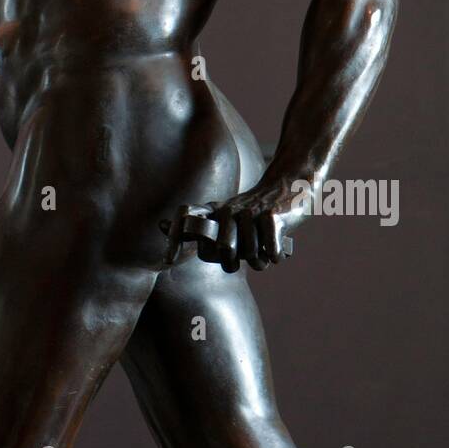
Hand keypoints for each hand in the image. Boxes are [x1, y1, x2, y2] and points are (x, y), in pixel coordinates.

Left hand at [162, 180, 305, 272]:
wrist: (289, 185)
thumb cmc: (255, 211)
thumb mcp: (226, 215)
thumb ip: (200, 227)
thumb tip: (159, 225)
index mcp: (217, 213)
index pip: (189, 223)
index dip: (176, 238)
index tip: (169, 259)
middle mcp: (230, 211)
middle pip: (223, 252)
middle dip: (236, 262)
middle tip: (247, 256)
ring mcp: (250, 213)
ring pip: (251, 255)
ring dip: (261, 260)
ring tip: (265, 251)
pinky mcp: (272, 217)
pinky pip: (269, 252)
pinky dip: (275, 255)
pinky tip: (277, 248)